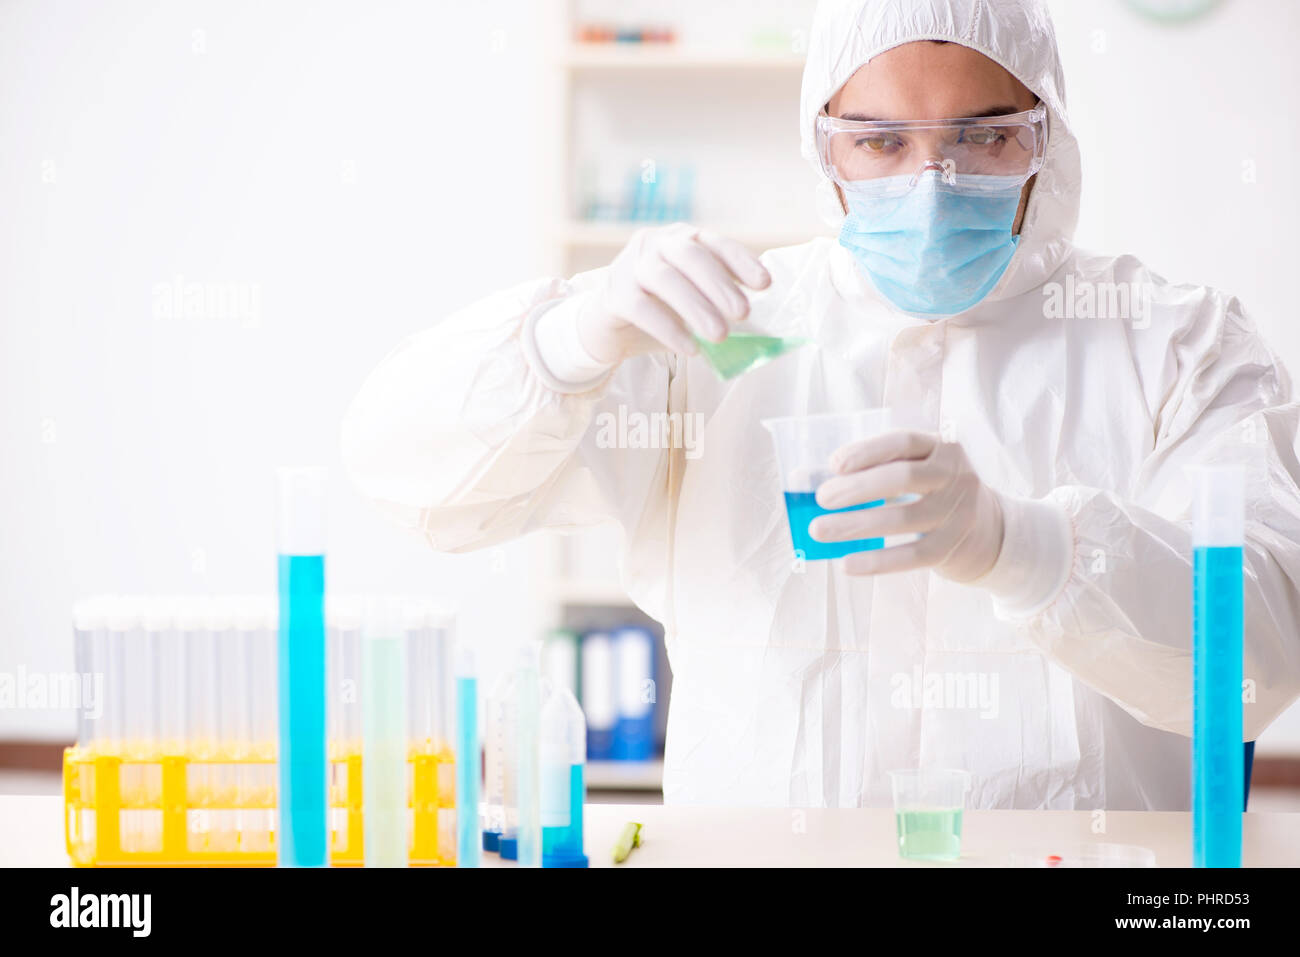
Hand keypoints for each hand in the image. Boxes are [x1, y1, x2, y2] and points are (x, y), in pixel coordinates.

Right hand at [574, 223, 771, 363]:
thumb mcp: (691, 297)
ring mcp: (629, 266)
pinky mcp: (612, 294)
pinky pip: (641, 308)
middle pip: (689, 256)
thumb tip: (754, 311)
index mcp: (679, 238)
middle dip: (719, 285)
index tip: (765, 284)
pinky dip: (668, 328)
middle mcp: (654, 243)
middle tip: (743, 313)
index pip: (713, 242)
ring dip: (696, 307)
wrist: (608, 327)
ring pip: (665, 279)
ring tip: (720, 335)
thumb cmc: (659, 309)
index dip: (740, 261)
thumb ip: (718, 297)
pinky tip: (689, 347)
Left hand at [808, 431, 1005, 580]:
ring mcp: (958, 512)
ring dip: (857, 525)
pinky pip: (911, 556)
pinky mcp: (952, 547)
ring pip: (904, 518)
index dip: (867, 451)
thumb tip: (802, 477)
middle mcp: (956, 476)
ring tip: (819, 531)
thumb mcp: (915, 472)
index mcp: (942, 448)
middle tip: (822, 499)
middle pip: (903, 477)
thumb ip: (870, 469)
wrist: (989, 531)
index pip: (904, 442)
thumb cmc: (932, 494)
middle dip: (858, 487)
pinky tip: (847, 563)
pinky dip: (877, 560)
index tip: (833, 464)